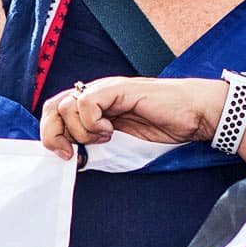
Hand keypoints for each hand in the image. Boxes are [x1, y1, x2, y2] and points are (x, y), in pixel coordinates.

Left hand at [40, 77, 226, 159]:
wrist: (193, 114)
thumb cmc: (164, 126)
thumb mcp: (121, 141)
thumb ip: (97, 143)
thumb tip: (72, 157)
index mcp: (94, 105)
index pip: (54, 112)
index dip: (52, 134)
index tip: (67, 156)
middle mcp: (96, 94)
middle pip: (52, 107)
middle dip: (54, 134)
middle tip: (71, 152)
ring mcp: (106, 90)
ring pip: (67, 106)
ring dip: (81, 131)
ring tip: (105, 137)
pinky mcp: (117, 89)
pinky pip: (87, 103)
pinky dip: (94, 123)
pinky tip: (112, 130)